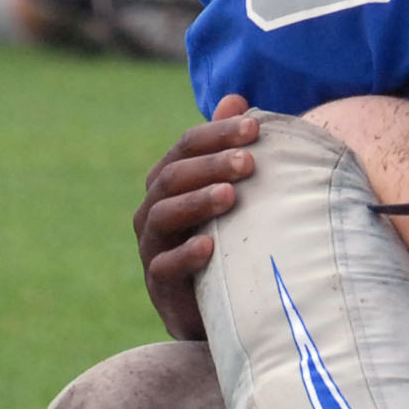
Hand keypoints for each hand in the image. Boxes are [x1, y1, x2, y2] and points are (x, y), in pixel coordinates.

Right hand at [136, 94, 260, 338]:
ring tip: (231, 196)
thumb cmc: (228, 241)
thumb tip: (235, 98)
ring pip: (164, 216)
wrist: (218, 310)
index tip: (256, 128)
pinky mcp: (160, 286)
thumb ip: (229, 148)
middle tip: (250, 161)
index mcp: (168, 182)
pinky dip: (185, 255)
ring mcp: (152, 248)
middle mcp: (153, 210)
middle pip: (173, 177)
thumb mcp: (232, 194)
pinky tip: (210, 247)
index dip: (217, 134)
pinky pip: (165, 268)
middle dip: (211, 165)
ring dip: (197, 202)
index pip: (186, 147)